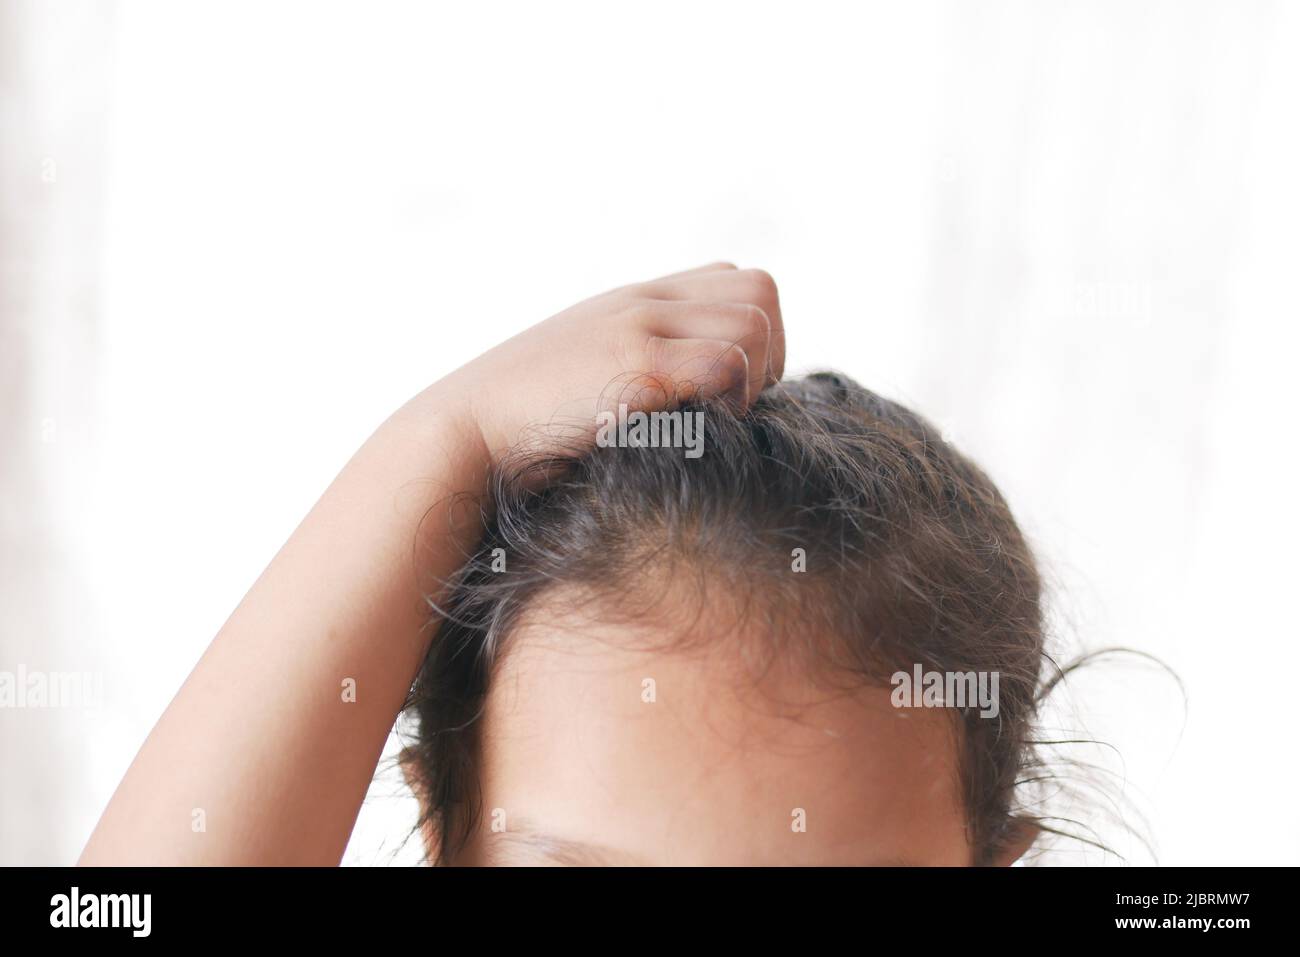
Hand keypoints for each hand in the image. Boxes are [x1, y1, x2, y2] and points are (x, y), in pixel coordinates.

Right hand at [447, 262, 784, 462]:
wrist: (464, 434)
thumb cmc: (524, 429)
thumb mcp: (585, 376)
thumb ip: (635, 367)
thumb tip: (693, 403)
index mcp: (634, 301)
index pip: (735, 280)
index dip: (750, 337)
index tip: (723, 392)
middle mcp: (643, 301)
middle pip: (759, 291)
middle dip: (765, 354)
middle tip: (728, 407)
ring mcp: (640, 326)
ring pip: (755, 324)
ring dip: (750, 380)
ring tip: (707, 419)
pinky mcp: (638, 365)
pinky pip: (728, 363)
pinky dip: (728, 401)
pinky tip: (688, 430)